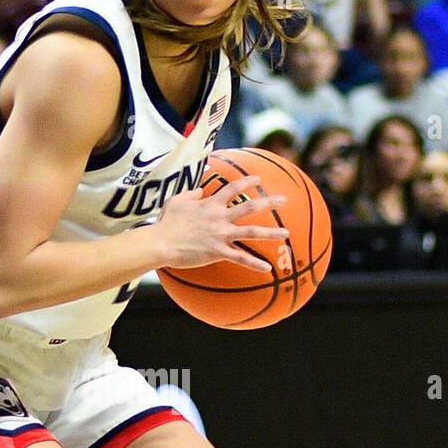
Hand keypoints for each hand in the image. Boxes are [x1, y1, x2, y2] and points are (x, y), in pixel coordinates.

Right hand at [154, 175, 289, 273]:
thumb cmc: (166, 223)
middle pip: (250, 207)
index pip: (233, 188)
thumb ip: (191, 195)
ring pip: (252, 232)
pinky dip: (255, 264)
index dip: (247, 182)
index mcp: (211, 204)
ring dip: (271, 233)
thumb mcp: (176, 201)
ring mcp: (221, 235)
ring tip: (287, 234)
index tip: (258, 179)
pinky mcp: (218, 252)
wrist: (161, 243)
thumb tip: (199, 191)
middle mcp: (220, 217)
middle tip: (284, 199)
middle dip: (269, 202)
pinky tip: (268, 268)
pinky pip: (241, 258)